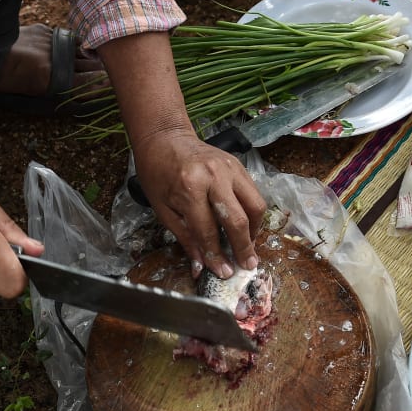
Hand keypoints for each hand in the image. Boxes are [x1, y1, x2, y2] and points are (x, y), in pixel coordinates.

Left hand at [93, 31, 266, 278]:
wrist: (165, 138)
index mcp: (189, 189)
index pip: (208, 230)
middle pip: (237, 220)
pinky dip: (253, 213)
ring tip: (248, 245)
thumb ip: (185, 238)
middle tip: (247, 265)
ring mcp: (230, 169)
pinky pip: (253, 193)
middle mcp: (214, 177)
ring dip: (254, 230)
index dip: (217, 255)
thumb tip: (202, 266)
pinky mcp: (238, 165)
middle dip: (243, 247)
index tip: (224, 272)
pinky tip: (246, 225)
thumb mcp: (163, 210)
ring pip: (254, 206)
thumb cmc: (157, 174)